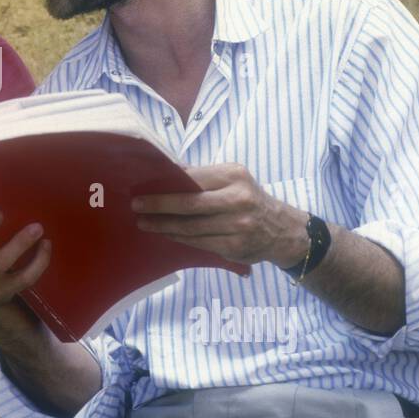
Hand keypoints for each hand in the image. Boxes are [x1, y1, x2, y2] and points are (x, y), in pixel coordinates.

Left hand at [130, 163, 307, 266]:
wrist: (282, 230)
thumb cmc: (248, 198)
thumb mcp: (233, 179)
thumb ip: (203, 177)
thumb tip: (167, 170)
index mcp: (234, 176)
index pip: (193, 179)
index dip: (166, 187)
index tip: (143, 190)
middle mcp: (238, 199)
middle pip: (189, 205)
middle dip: (159, 207)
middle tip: (137, 208)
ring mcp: (238, 225)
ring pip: (191, 228)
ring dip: (164, 226)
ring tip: (145, 223)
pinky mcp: (235, 247)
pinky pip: (199, 243)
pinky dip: (179, 238)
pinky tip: (166, 234)